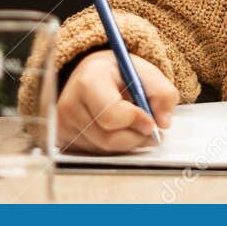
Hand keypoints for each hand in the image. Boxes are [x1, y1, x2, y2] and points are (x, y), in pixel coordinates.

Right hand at [56, 50, 178, 153]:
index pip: (111, 114)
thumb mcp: (145, 72)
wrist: (92, 73)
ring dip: (127, 143)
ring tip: (136, 127)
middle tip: (151, 130)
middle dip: (135, 137)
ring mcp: (63, 124)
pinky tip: (119, 130)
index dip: (135, 120)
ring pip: (103, 149)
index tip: (151, 121)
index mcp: (89, 80)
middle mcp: (70, 103)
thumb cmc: (119, 73)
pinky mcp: (64, 138)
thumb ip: (162, 93)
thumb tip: (163, 123)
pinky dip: (114, 147)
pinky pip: (96, 153)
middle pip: (108, 138)